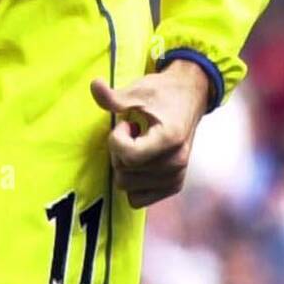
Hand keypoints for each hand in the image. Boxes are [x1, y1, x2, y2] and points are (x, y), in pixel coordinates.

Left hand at [90, 60, 209, 208]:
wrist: (190, 98)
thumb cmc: (164, 93)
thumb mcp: (139, 91)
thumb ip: (115, 96)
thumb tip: (94, 85)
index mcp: (170, 139)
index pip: (129, 156)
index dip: (117, 139)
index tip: (127, 124)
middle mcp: (176, 163)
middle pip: (124, 173)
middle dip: (119, 151)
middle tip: (131, 132)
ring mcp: (176, 178)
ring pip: (127, 187)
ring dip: (125, 166)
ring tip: (139, 145)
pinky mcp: (174, 186)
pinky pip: (137, 199)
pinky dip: (132, 182)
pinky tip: (141, 161)